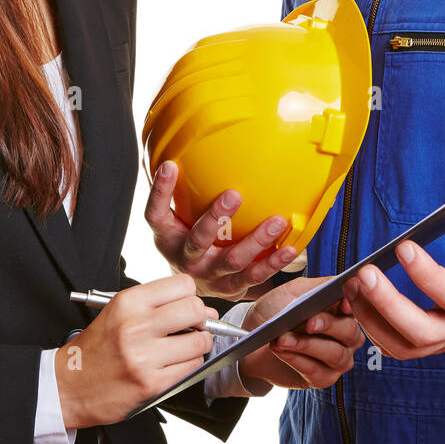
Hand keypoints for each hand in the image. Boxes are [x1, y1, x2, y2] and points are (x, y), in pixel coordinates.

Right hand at [55, 274, 214, 428]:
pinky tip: (176, 363)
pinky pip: (192, 367)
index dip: (190, 296)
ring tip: (186, 347)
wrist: (68, 385)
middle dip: (202, 318)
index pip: (182, 285)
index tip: (186, 306)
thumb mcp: (118, 313)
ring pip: (200, 341)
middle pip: (195, 309)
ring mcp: (144, 356)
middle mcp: (136, 326)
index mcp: (128, 302)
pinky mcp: (151, 383)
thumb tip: (204, 309)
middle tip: (194, 326)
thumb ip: (157, 306)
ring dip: (199, 344)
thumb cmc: (96, 349)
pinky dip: (190, 364)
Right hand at [144, 159, 301, 300]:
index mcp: (168, 238)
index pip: (156, 215)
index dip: (160, 192)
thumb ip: (177, 193)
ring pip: (231, 260)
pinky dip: (273, 263)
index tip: (170, 166)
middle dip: (215, 217)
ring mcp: (209, 276)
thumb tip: (177, 151)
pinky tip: (288, 249)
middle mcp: (185, 258)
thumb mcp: (174, 221)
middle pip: (198, 240)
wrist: (190, 292)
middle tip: (233, 194)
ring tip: (276, 222)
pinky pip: (253, 276)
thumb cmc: (186, 242)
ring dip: (255, 241)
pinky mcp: (230, 288)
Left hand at [237, 276, 363, 390]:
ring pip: (335, 354)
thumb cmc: (276, 310)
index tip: (343, 305)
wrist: (253, 337)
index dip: (353, 307)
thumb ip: (317, 286)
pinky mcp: (322, 378)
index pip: (358, 307)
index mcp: (343, 311)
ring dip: (307, 345)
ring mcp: (337, 359)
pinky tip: (281, 350)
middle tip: (308, 323)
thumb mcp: (293, 291)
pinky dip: (297, 359)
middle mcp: (347, 337)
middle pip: (350, 332)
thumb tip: (339, 283)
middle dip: (328, 326)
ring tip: (283, 339)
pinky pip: (317, 372)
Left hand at [342, 200, 444, 358]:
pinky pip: (399, 346)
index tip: (403, 245)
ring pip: (405, 346)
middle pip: (422, 333)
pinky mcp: (435, 339)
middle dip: (387, 306)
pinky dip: (372, 327)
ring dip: (371, 320)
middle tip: (363, 274)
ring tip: (351, 284)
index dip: (427, 276)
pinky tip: (357, 298)